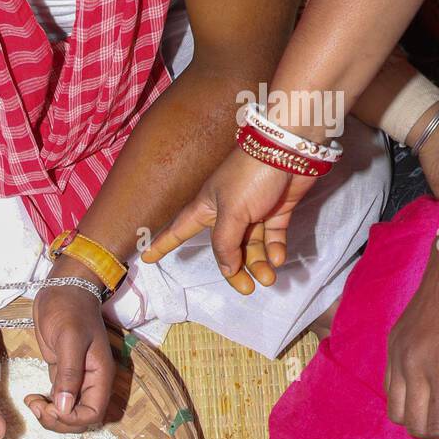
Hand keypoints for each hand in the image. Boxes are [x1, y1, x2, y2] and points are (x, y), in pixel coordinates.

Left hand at [28, 263, 113, 432]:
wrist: (63, 289)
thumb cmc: (69, 309)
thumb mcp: (69, 339)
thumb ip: (68, 374)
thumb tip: (64, 406)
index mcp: (100, 376)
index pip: (93, 414)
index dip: (72, 419)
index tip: (50, 408)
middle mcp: (91, 382)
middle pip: (81, 419)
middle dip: (59, 421)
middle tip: (36, 407)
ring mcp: (77, 380)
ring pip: (68, 413)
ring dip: (50, 416)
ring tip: (32, 402)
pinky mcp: (63, 375)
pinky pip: (58, 401)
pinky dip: (46, 406)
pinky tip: (32, 397)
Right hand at [142, 147, 316, 293]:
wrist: (290, 149)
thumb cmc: (251, 175)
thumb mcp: (231, 213)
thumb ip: (225, 245)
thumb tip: (227, 270)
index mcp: (206, 208)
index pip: (179, 231)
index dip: (164, 244)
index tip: (147, 257)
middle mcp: (227, 212)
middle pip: (225, 250)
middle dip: (235, 270)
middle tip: (247, 289)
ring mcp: (253, 212)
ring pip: (251, 247)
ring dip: (259, 264)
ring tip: (269, 278)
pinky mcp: (276, 211)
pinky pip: (272, 238)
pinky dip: (275, 250)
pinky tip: (277, 258)